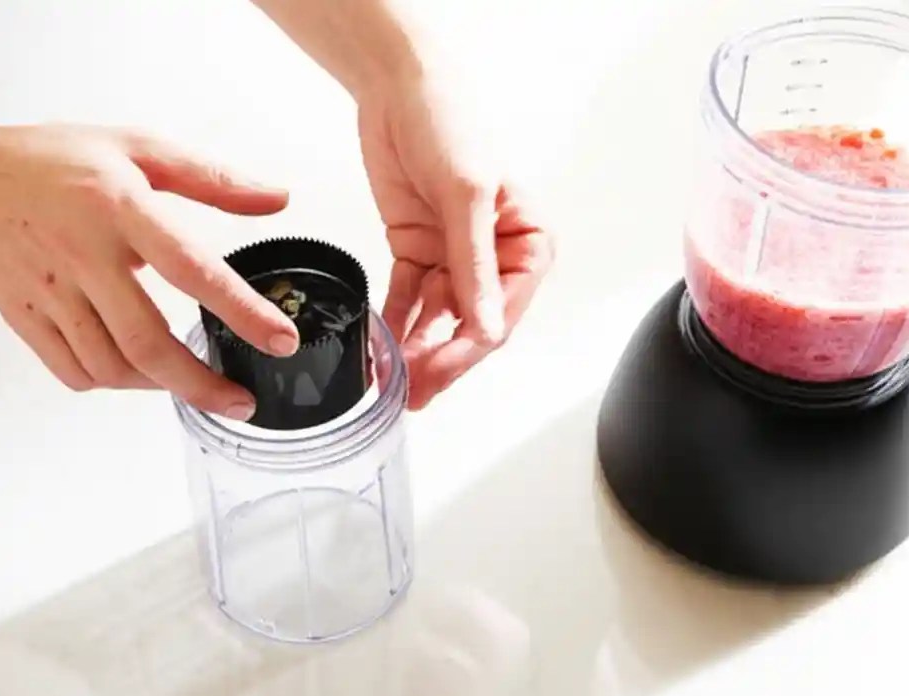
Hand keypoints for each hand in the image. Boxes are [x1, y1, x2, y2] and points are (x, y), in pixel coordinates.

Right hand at [0, 124, 299, 418]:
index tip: (279, 339)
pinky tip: (137, 373)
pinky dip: (113, 383)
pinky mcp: (27, 319)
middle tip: (241, 402)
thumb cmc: (50, 161)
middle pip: (148, 342)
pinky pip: (74, 372)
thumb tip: (277, 198)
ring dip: (162, 386)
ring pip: (112, 366)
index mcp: (117, 207)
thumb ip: (210, 177)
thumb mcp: (134, 146)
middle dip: (202, 384)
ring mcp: (51, 294)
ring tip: (195, 383)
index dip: (239, 310)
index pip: (190, 268)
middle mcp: (84, 256)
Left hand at [356, 80, 554, 409]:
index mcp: (528, 242)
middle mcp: (495, 257)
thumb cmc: (447, 122)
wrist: (396, 89)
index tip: (440, 372)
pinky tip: (379, 349)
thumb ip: (475, 266)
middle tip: (413, 394)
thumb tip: (485, 327)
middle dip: (443, 360)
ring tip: (392, 382)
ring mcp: (454, 258)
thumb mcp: (465, 194)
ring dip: (415, 350)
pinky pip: (407, 300)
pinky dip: (393, 324)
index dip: (471, 347)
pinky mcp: (417, 253)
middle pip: (471, 324)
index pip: (504, 311)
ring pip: (437, 320)